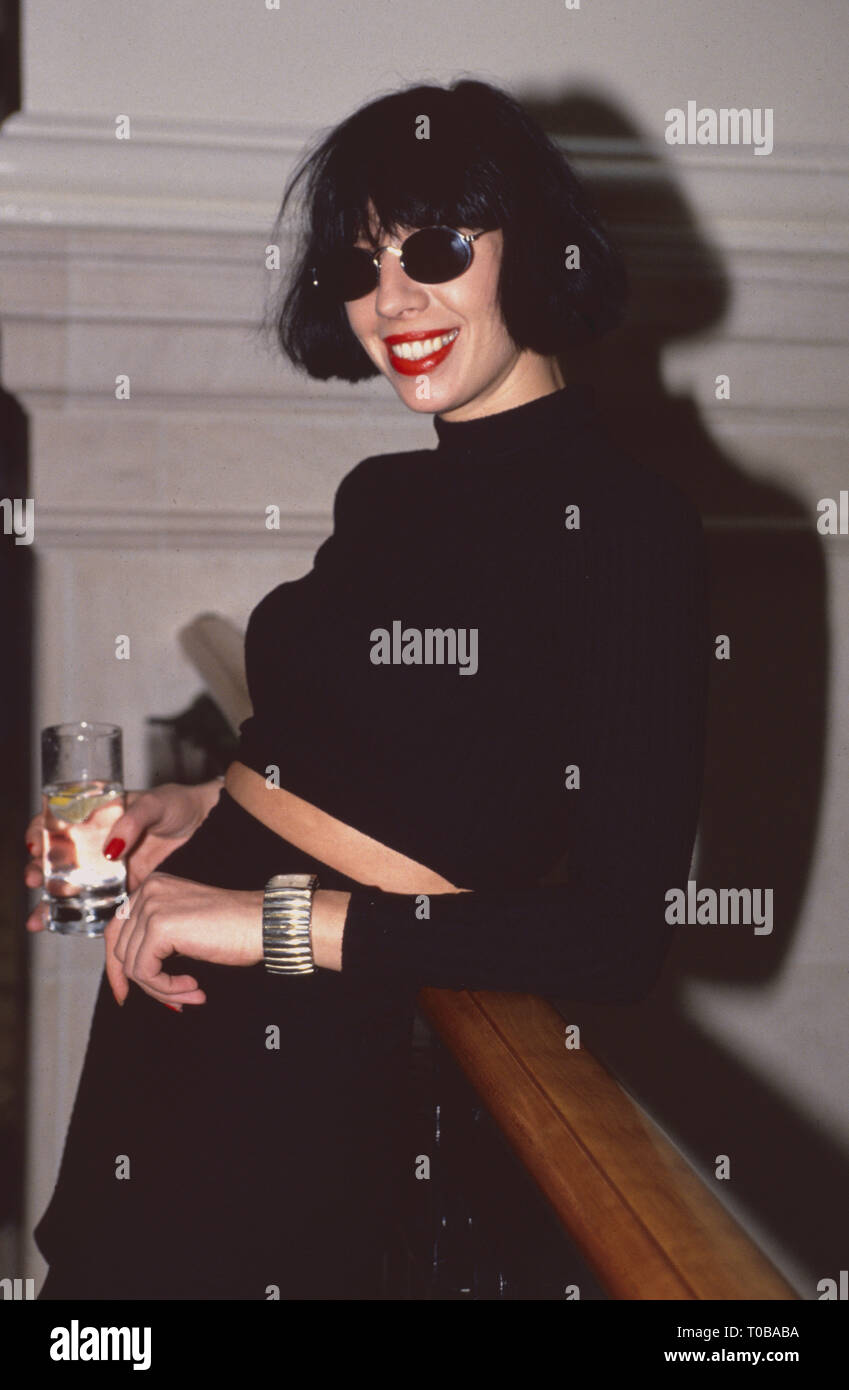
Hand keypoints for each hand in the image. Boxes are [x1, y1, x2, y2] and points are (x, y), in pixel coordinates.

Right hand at [23, 779, 223, 931]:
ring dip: (49, 900)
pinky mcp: (123, 887)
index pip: (56, 824)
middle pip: (56, 859)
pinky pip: (95, 902)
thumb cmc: (177, 805)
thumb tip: (109, 849)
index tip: (35, 846)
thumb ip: (131, 822)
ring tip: (38, 915)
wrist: (207, 825)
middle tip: (35, 881)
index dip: (39, 834)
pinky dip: (76, 915)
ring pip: (70, 885)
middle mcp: (96, 844)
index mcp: (96, 817)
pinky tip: (57, 926)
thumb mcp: (154, 805)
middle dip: (38, 871)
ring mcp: (107, 868)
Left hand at [105, 871, 264, 1007]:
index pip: (116, 930)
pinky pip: (145, 972)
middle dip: (144, 982)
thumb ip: (156, 938)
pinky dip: (166, 987)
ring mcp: (152, 906)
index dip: (117, 967)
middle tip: (173, 1000)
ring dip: (161, 988)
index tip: (125, 993)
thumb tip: (128, 975)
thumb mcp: (186, 927)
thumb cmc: (234, 928)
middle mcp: (148, 890)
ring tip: (191, 993)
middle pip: (120, 950)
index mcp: (153, 886)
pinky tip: (194, 986)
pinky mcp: (160, 927)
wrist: (263, 922)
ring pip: (132, 965)